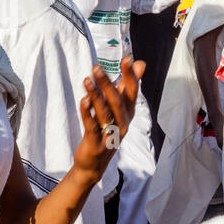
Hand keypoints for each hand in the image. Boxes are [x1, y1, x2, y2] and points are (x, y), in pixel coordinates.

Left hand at [72, 55, 144, 178]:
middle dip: (107, 83)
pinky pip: (92, 126)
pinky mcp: (96, 143)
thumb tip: (140, 64)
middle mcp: (122, 123)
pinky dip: (87, 113)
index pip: (132, 92)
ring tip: (87, 80)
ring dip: (95, 95)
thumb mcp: (119, 110)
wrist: (94, 163)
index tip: (127, 59)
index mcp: (128, 113)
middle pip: (117, 101)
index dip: (130, 76)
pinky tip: (83, 100)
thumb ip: (127, 87)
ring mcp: (110, 135)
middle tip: (96, 67)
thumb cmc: (107, 131)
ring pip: (104, 113)